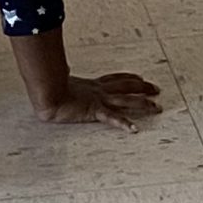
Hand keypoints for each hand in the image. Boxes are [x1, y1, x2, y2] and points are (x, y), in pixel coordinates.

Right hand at [35, 71, 162, 129]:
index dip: (129, 77)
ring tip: (157, 108)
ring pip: (126, 100)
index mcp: (91, 84)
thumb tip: (57, 72)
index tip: (139, 76)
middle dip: (143, 87)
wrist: (45, 92)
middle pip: (126, 87)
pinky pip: (112, 118)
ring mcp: (98, 100)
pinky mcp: (94, 111)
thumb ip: (63, 79)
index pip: (115, 79)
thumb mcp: (58, 82)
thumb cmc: (48, 87)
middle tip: (156, 89)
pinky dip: (124, 123)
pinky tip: (134, 129)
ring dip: (143, 104)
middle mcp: (98, 90)